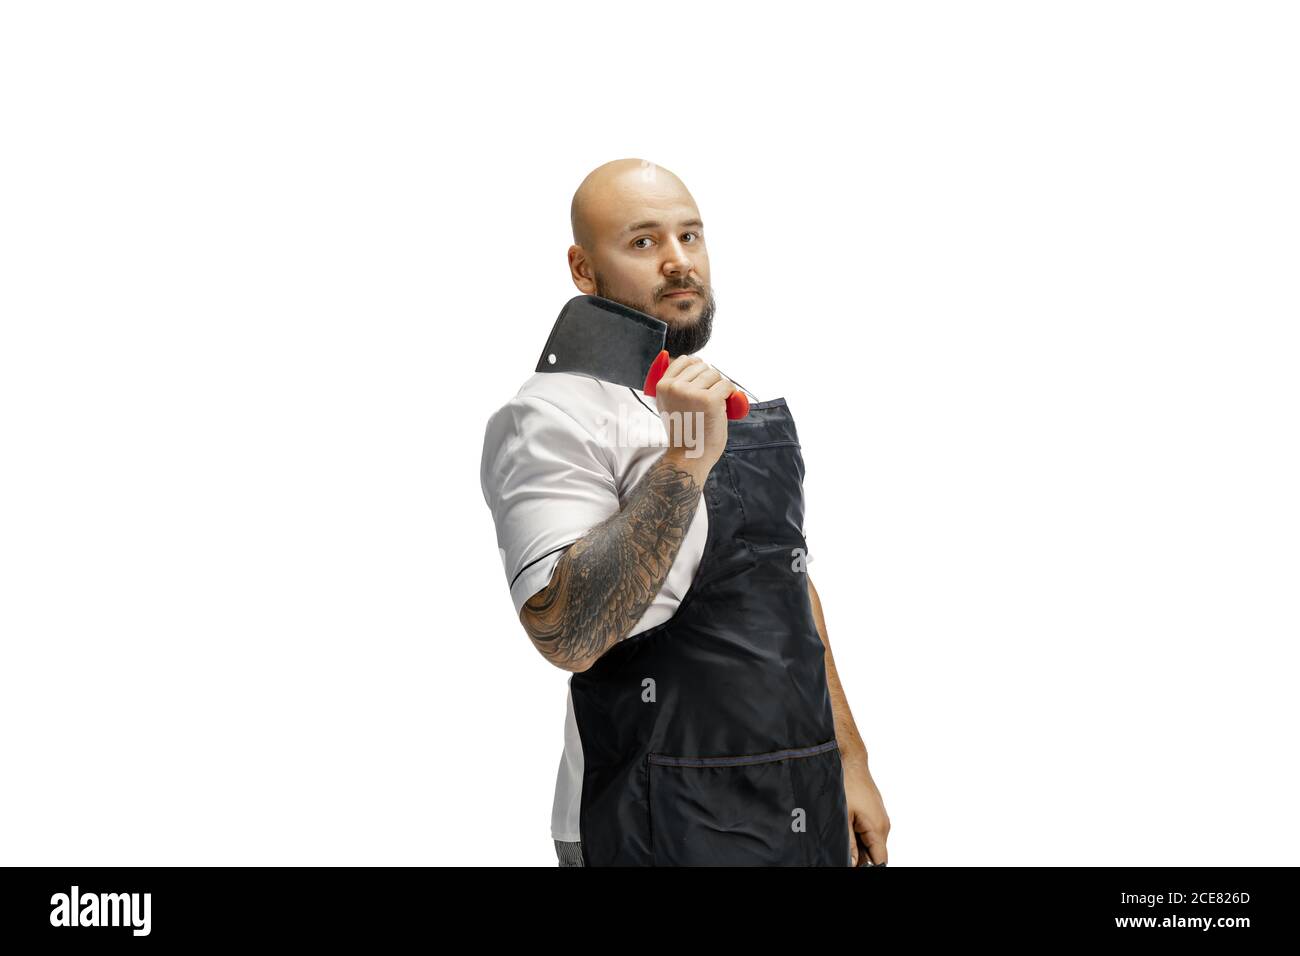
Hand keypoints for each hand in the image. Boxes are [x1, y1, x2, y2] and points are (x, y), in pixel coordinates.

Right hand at [652, 355, 732, 482]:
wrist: (688, 456)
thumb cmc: (684, 433)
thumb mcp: (669, 404)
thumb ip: (676, 385)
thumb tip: (691, 362)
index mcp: (663, 386)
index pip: (684, 360)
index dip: (697, 367)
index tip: (702, 380)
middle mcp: (675, 387)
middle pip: (703, 367)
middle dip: (710, 380)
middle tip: (706, 401)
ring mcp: (692, 393)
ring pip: (715, 375)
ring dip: (719, 388)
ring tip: (713, 406)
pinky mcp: (710, 400)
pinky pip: (727, 386)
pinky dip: (730, 395)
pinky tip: (723, 408)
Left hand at [844, 753, 889, 865]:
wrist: (851, 761)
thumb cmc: (846, 784)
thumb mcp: (843, 816)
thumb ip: (848, 843)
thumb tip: (852, 863)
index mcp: (878, 828)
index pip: (880, 861)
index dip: (867, 868)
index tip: (853, 865)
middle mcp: (883, 825)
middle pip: (875, 853)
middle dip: (860, 857)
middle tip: (842, 850)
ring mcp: (880, 819)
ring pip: (871, 842)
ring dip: (858, 845)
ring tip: (843, 835)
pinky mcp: (874, 813)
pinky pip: (869, 832)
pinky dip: (859, 835)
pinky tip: (846, 827)